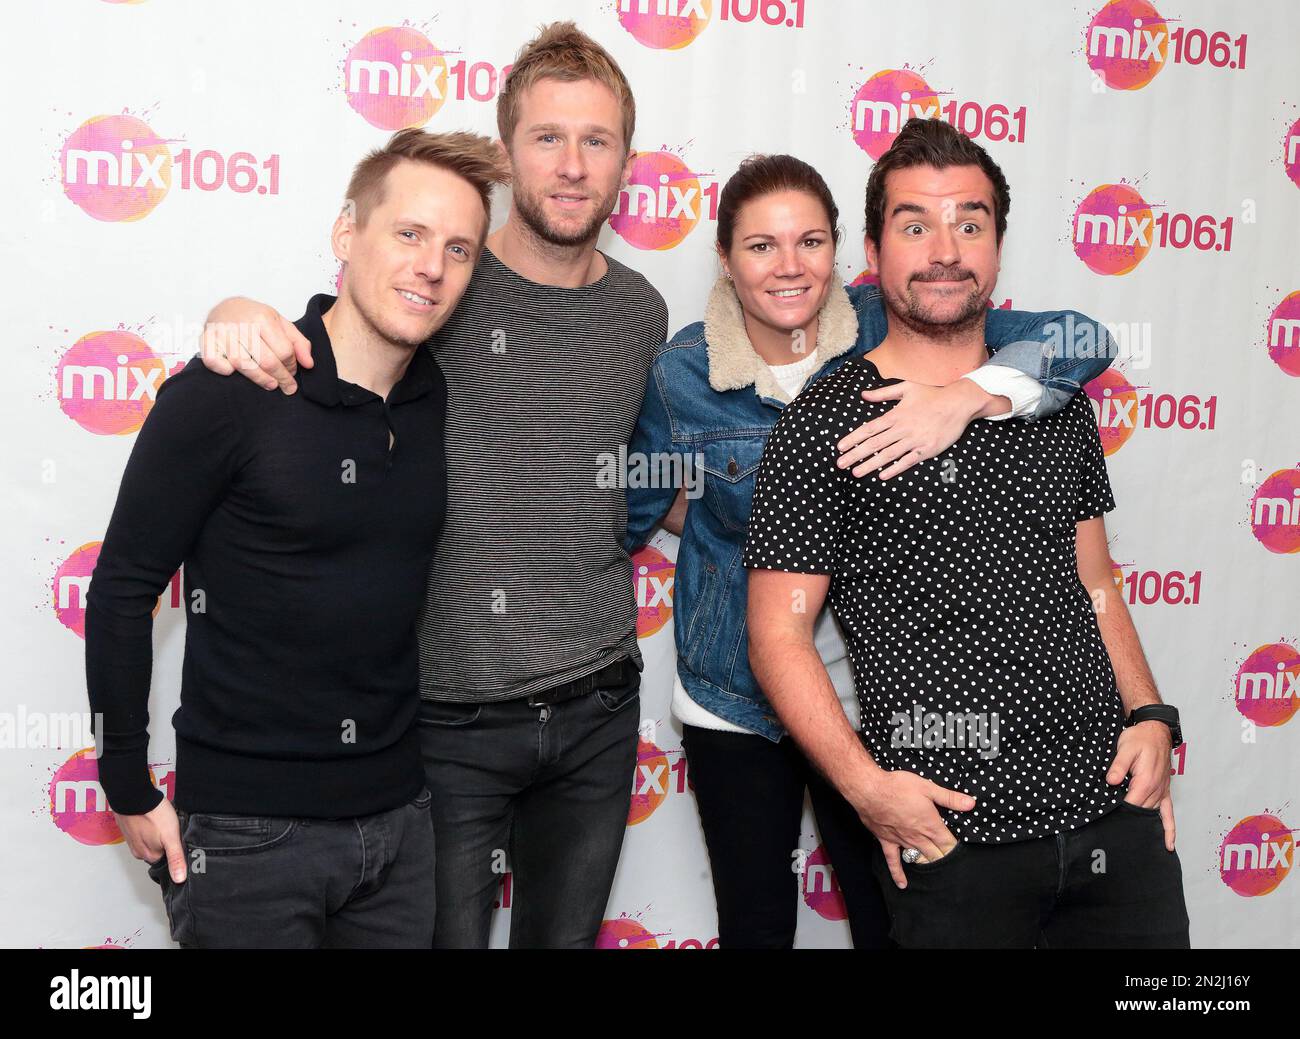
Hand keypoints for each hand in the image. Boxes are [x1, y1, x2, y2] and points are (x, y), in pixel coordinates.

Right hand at [115, 798, 187, 883]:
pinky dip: (149, 826)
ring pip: (150, 840)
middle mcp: (138, 851)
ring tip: (163, 822)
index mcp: (148, 856)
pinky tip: (154, 818)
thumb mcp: (171, 837)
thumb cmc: (153, 814)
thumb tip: (179, 879)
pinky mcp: (129, 828)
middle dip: (166, 841)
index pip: (166, 859)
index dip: (174, 850)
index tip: (178, 840)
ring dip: (157, 833)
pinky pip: (142, 831)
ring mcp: (132, 839)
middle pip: (158, 850)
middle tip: (171, 829)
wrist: (133, 796)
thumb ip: (176, 858)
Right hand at [200, 297, 311, 393]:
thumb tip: (309, 364)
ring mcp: (222, 333)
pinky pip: (214, 361)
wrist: (227, 306)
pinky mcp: (207, 340)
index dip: (292, 366)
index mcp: (263, 318)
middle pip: (266, 360)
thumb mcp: (281, 323)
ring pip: (243, 365)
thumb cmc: (255, 318)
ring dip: (259, 379)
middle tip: (288, 387)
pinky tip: (234, 372)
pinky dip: (224, 369)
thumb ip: (299, 342)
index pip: (284, 351)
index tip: (293, 372)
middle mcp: (242, 325)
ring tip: (271, 384)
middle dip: (281, 377)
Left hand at [836, 378, 993, 479]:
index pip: (869, 428)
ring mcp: (915, 439)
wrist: (959, 403)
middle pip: (874, 443)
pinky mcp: (927, 449)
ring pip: (888, 454)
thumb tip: (863, 394)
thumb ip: (883, 393)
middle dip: (855, 455)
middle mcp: (902, 428)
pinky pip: (908, 461)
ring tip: (855, 473)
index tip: (839, 448)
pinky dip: (894, 469)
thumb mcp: (906, 388)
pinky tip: (882, 476)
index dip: (853, 439)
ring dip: (870, 464)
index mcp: (895, 414)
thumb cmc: (932, 395)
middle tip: (839, 465)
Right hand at [850, 768, 975, 888]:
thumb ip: (949, 798)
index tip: (962, 853)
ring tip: (936, 872)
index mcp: (930, 825)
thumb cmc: (898, 786)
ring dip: (928, 865)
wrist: (870, 790)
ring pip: (919, 858)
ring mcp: (902, 842)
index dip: (956, 849)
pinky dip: (898, 874)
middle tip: (952, 866)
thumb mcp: (927, 787)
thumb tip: (971, 804)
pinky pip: (893, 862)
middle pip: (936, 854)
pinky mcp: (887, 842)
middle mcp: (918, 837)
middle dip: (945, 859)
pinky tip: (903, 884)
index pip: (949, 844)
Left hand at [1108, 719, 1175, 849]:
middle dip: (1129, 823)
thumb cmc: (1139, 738)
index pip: (1130, 805)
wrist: (1155, 731)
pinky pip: (1169, 813)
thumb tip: (1112, 781)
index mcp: (1145, 782)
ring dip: (1145, 828)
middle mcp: (1156, 790)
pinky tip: (1168, 844)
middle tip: (1117, 838)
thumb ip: (1119, 766)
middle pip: (1140, 813)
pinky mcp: (1165, 792)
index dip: (1119, 814)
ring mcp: (1162, 792)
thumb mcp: (1125, 748)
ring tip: (1136, 845)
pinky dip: (1169, 829)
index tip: (1109, 823)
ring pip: (1152, 815)